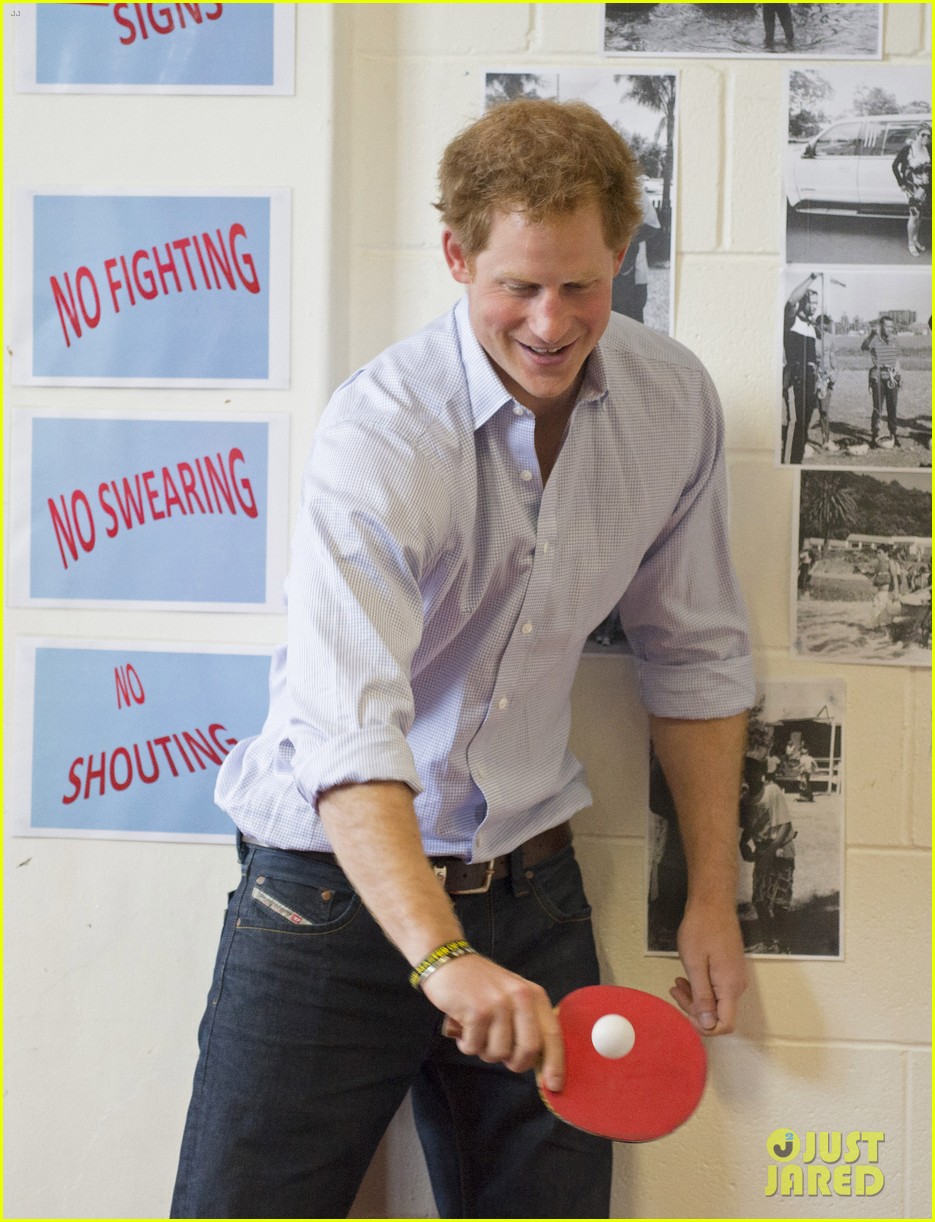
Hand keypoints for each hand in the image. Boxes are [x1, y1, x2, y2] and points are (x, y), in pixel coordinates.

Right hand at [420, 953, 564, 1089]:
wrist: (448, 961)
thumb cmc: (480, 984)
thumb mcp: (512, 995)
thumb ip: (527, 1022)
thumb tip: (540, 1063)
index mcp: (534, 994)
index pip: (552, 1034)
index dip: (555, 1063)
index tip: (554, 1086)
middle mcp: (520, 997)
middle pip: (528, 1050)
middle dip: (514, 1062)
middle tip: (499, 1052)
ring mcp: (499, 1003)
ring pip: (498, 1053)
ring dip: (484, 1050)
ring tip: (476, 1030)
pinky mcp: (477, 1011)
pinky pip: (475, 1047)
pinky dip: (466, 1043)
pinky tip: (462, 1025)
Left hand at [670, 899, 746, 1035]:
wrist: (712, 903)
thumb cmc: (701, 930)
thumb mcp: (695, 965)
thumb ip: (702, 997)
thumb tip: (709, 1025)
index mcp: (730, 987)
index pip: (725, 1025)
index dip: (705, 1027)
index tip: (685, 1012)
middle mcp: (737, 986)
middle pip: (719, 1014)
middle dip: (695, 1009)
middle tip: (675, 991)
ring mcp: (735, 976)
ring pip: (717, 1001)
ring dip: (696, 997)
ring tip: (677, 983)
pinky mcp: (730, 968)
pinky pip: (717, 988)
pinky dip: (701, 987)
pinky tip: (687, 976)